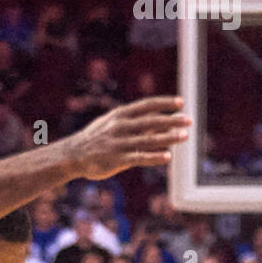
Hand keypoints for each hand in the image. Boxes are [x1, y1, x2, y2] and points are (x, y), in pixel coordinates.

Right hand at [67, 96, 190, 180]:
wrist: (73, 156)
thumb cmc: (96, 140)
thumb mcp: (112, 125)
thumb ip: (135, 123)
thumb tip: (159, 120)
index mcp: (120, 115)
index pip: (146, 105)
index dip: (165, 103)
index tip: (181, 102)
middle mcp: (120, 126)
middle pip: (151, 121)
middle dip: (172, 120)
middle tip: (189, 120)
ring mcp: (119, 143)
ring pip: (149, 139)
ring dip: (169, 137)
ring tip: (184, 136)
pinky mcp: (117, 160)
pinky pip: (139, 157)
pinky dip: (154, 157)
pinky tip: (168, 156)